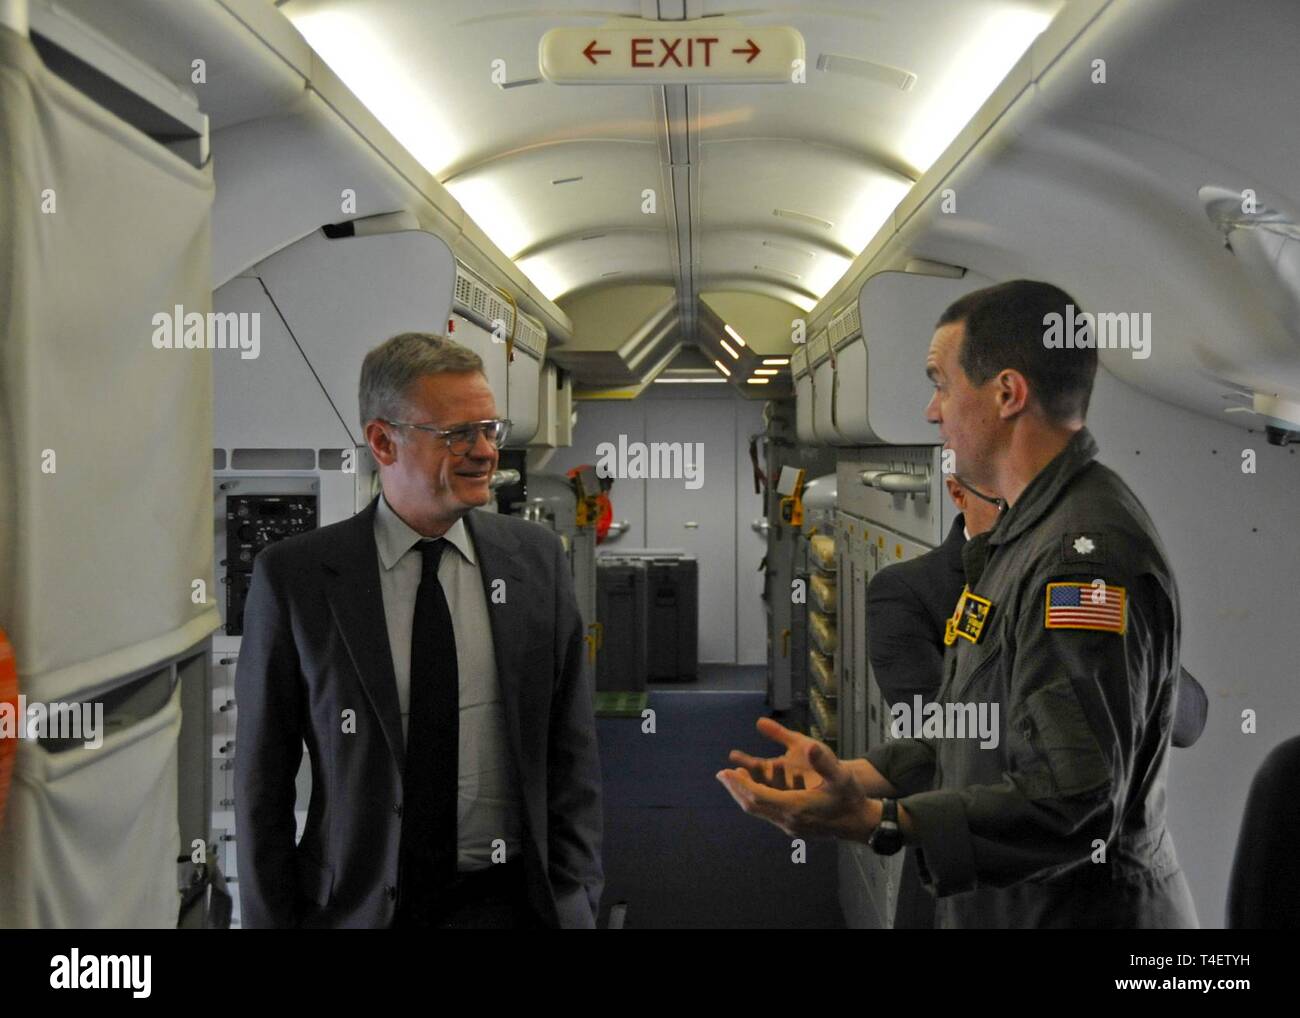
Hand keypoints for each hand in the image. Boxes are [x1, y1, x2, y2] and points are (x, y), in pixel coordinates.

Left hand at [717, 725, 876, 842]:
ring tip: (733, 780)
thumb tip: (810, 747)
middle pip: (753, 806)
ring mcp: (791, 827)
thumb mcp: (841, 777)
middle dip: (736, 789)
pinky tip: (754, 790)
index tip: (725, 772)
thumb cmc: (851, 798)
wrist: (862, 824)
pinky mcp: (794, 828)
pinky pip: (768, 814)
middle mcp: (788, 820)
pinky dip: (757, 800)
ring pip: (760, 812)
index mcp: (795, 807)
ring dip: (745, 795)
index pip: (758, 796)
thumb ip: (824, 762)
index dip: (740, 784)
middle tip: (722, 775)